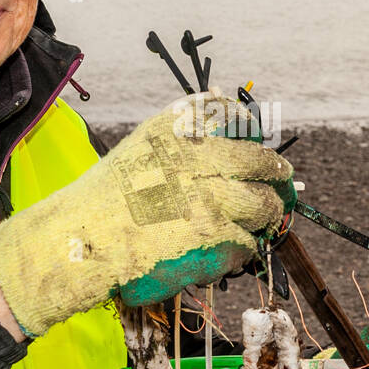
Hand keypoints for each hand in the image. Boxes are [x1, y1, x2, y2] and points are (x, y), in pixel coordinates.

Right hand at [0, 91, 295, 336]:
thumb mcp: (142, 147)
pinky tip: (226, 250)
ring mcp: (216, 199)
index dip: (255, 136)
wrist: (84, 241)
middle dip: (279, 175)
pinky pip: (248, 243)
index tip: (263, 149)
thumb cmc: (105, 200)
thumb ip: (184, 137)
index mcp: (183, 129)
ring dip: (265, 215)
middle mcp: (205, 157)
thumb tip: (226, 125)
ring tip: (261, 221)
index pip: (237, 119)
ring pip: (264, 206)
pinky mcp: (220, 238)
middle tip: (284, 183)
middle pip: (263, 162)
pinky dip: (242, 249)